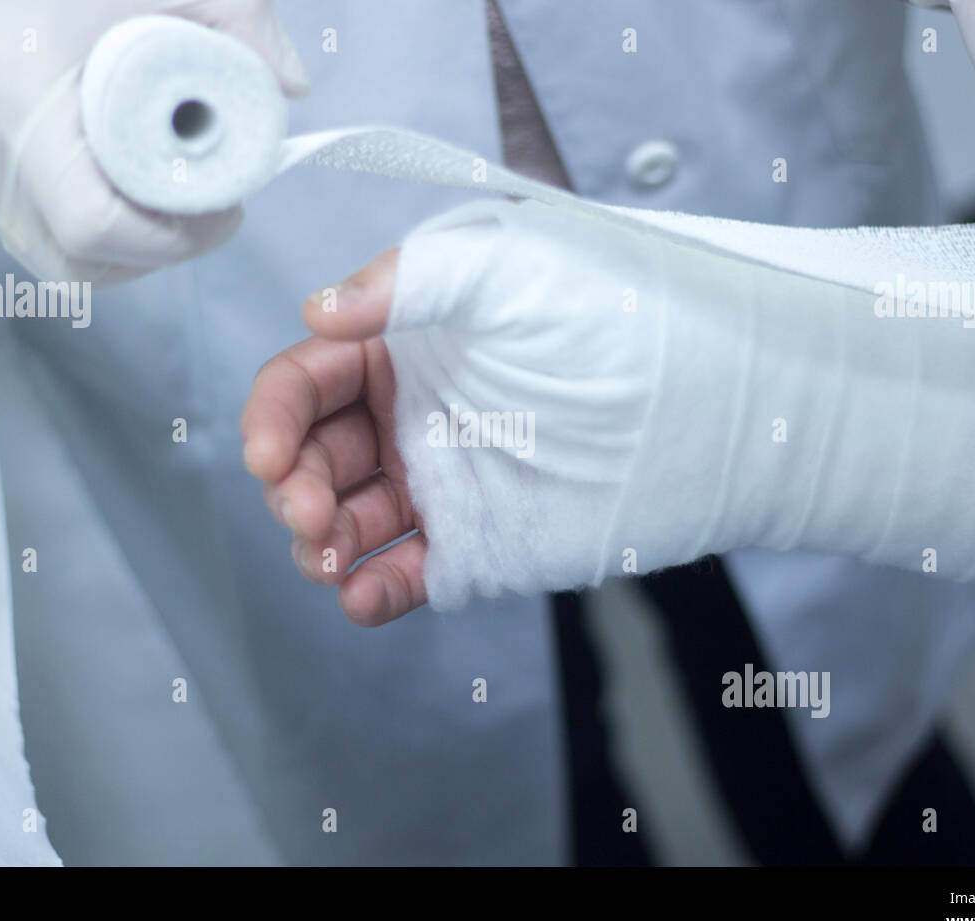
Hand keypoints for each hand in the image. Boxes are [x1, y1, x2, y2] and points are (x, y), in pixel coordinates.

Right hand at [0, 0, 307, 284]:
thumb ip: (237, 16)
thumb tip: (293, 87)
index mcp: (19, 103)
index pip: (96, 227)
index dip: (173, 239)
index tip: (223, 208)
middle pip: (79, 261)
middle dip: (159, 250)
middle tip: (207, 205)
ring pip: (53, 255)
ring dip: (124, 246)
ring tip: (170, 196)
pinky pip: (26, 224)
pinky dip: (85, 223)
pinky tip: (122, 182)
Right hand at [241, 200, 674, 622]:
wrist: (707, 403)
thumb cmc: (614, 316)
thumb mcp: (505, 271)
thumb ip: (406, 281)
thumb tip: (319, 309)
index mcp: (403, 345)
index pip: (305, 381)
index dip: (272, 418)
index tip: (268, 454)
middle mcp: (411, 416)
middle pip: (311, 458)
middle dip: (290, 488)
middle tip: (308, 513)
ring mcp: (442, 483)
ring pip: (347, 522)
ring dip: (318, 544)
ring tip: (332, 557)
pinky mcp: (478, 544)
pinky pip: (407, 574)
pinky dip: (373, 592)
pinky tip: (363, 596)